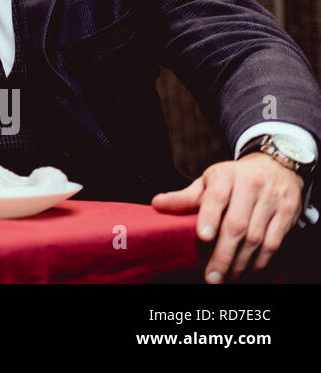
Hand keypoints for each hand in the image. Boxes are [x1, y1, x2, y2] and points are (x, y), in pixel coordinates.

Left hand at [151, 152, 303, 282]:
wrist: (275, 166)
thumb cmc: (234, 178)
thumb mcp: (208, 181)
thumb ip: (185, 197)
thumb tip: (157, 204)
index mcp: (226, 176)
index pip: (216, 197)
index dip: (209, 217)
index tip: (203, 237)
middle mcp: (251, 186)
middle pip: (236, 225)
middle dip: (223, 254)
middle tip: (211, 276)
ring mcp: (272, 200)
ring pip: (256, 238)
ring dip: (240, 262)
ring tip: (226, 277)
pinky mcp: (287, 214)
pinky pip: (274, 242)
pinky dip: (261, 260)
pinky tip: (248, 269)